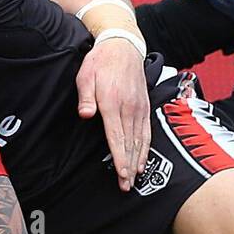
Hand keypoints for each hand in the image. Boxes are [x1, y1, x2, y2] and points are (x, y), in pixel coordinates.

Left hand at [76, 37, 150, 191]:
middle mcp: (128, 107)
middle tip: (126, 186)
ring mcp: (139, 107)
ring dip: (138, 160)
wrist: (122, 46)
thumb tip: (85, 115)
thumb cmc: (99, 62)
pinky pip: (147, 130)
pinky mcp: (145, 106)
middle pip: (129, 142)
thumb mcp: (85, 76)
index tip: (121, 173)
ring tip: (134, 179)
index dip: (119, 157)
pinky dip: (146, 147)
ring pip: (140, 139)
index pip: (116, 136)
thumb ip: (86, 97)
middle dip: (128, 166)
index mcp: (112, 102)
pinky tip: (142, 160)